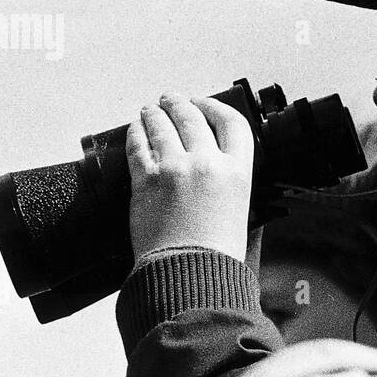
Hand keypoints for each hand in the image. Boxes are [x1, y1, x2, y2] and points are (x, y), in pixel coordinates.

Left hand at [126, 93, 254, 262]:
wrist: (190, 276)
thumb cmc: (217, 256)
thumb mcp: (241, 213)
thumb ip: (232, 186)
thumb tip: (223, 172)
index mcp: (237, 172)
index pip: (231, 122)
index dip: (215, 106)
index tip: (204, 103)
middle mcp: (207, 163)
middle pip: (192, 117)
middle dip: (179, 104)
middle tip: (171, 100)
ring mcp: (174, 169)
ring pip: (162, 125)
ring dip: (155, 113)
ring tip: (150, 110)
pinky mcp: (146, 181)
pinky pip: (137, 145)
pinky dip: (135, 132)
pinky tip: (135, 128)